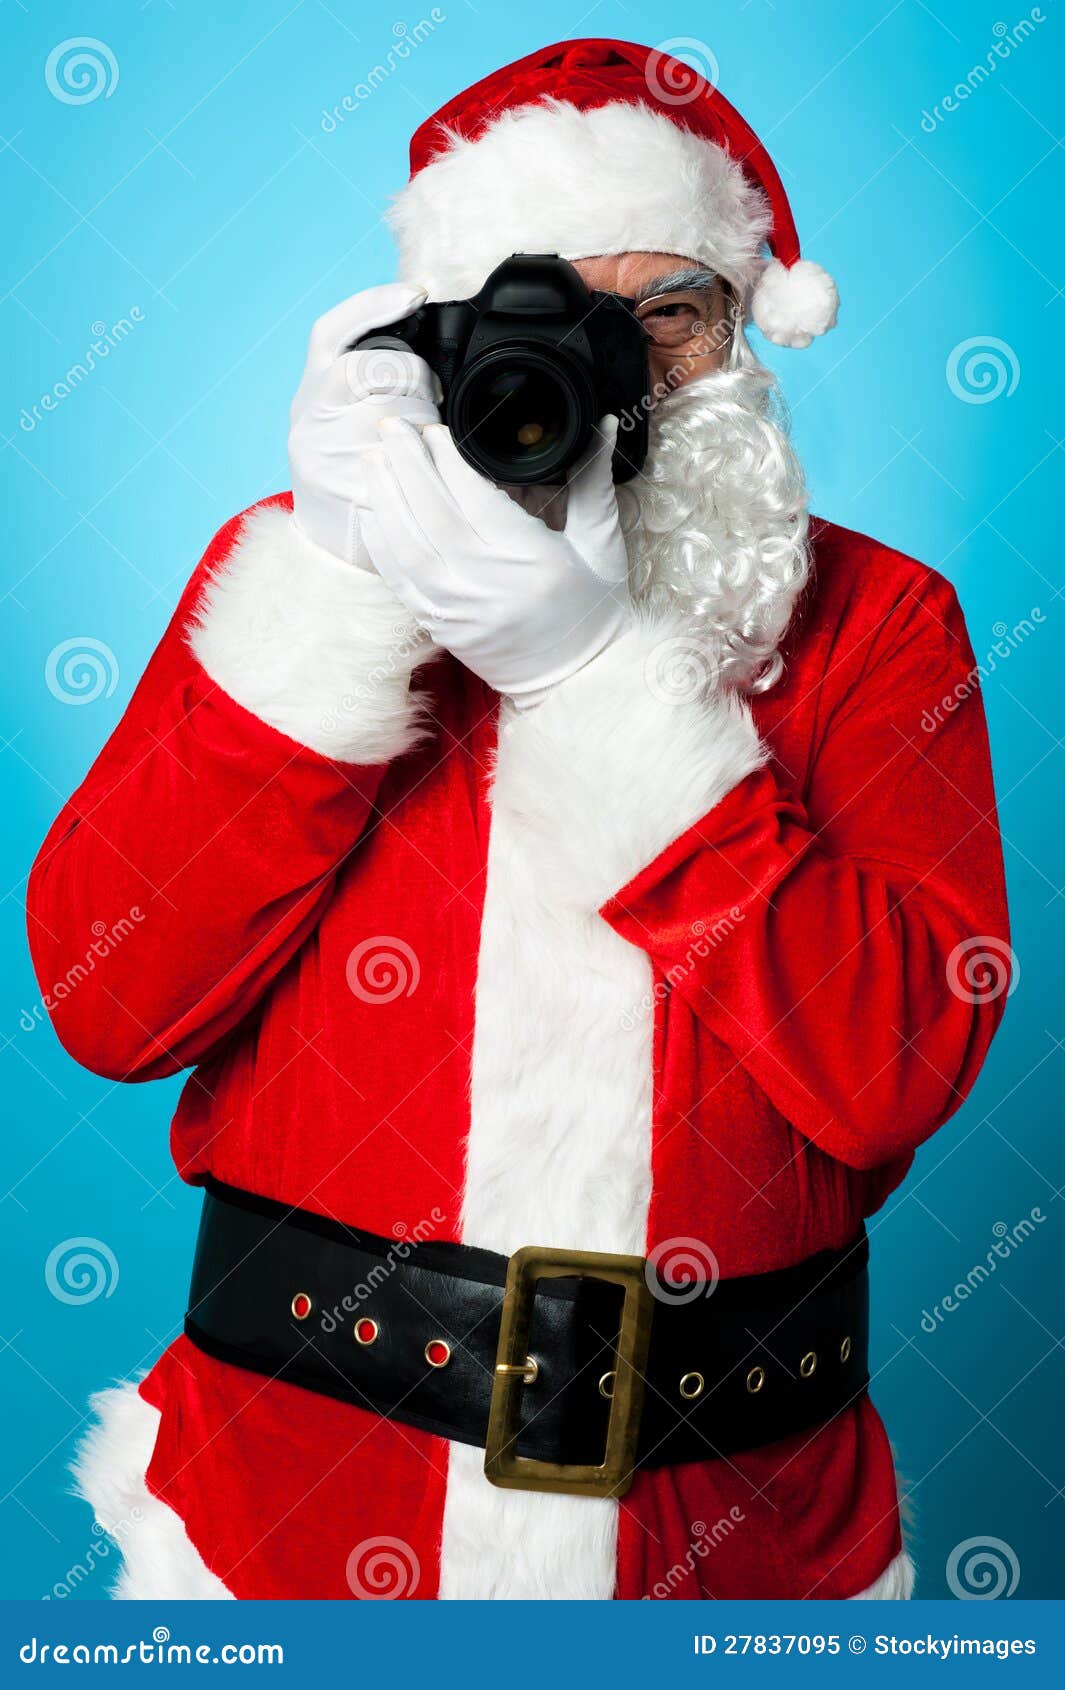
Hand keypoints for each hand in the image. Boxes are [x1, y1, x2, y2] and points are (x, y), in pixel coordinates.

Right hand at [288, 283, 439, 566]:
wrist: (326, 539)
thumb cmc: (346, 466)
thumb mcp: (342, 414)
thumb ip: (367, 377)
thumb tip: (416, 325)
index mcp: (311, 391)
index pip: (333, 333)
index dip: (373, 305)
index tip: (416, 291)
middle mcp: (310, 418)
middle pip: (376, 370)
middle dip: (416, 379)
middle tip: (429, 400)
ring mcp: (324, 456)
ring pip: (394, 414)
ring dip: (425, 423)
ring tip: (423, 441)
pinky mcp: (347, 493)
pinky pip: (400, 463)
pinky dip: (424, 462)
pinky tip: (427, 468)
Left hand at [356, 417, 630, 702]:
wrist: (576, 678)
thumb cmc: (592, 610)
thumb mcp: (601, 543)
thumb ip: (592, 480)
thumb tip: (605, 422)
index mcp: (529, 557)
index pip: (475, 497)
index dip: (448, 459)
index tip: (435, 430)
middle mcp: (486, 582)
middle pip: (433, 512)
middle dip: (407, 464)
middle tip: (391, 426)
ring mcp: (456, 607)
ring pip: (408, 542)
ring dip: (386, 497)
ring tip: (374, 458)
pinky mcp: (439, 624)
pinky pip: (398, 579)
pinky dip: (381, 544)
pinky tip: (372, 513)